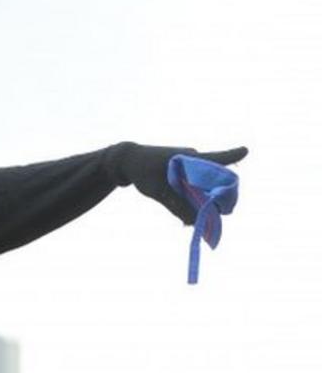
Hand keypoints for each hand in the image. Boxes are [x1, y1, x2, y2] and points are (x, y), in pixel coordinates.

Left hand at [106, 141, 247, 224]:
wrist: (125, 162)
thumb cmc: (142, 172)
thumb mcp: (159, 192)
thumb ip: (178, 206)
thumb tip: (196, 222)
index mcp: (190, 158)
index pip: (217, 157)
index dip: (233, 155)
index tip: (246, 150)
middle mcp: (194, 160)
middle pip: (215, 180)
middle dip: (218, 199)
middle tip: (218, 217)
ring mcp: (189, 165)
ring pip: (204, 186)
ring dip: (203, 203)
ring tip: (193, 222)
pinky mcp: (183, 172)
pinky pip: (194, 187)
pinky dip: (193, 200)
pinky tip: (186, 218)